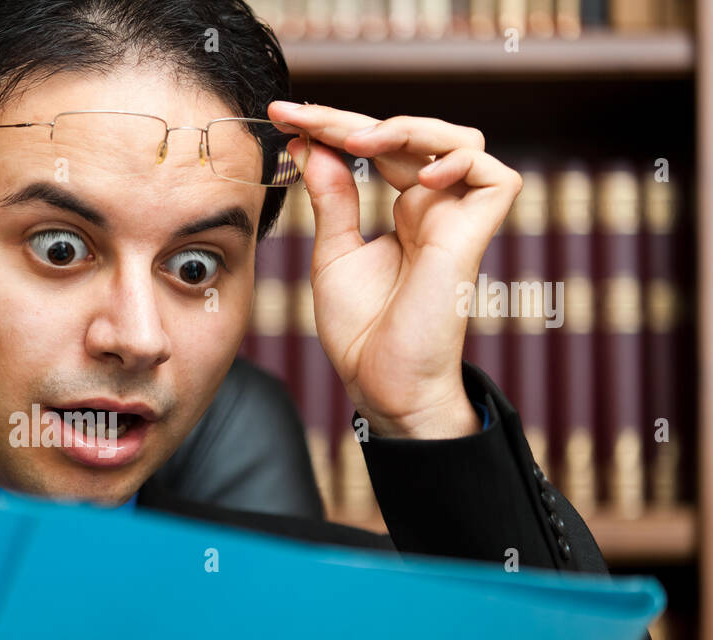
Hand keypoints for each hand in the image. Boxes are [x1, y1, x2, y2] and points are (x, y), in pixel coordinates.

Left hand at [267, 101, 522, 438]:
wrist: (383, 383)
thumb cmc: (363, 332)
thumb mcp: (333, 254)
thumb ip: (331, 199)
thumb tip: (309, 145)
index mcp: (406, 212)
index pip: (378, 149)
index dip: (335, 128)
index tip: (285, 119)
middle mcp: (436, 209)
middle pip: (409, 136)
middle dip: (350, 119)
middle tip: (298, 116)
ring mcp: (458, 220)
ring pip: (459, 140)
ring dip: (407, 128)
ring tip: (355, 139)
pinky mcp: (477, 236)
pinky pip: (493, 176)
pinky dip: (458, 162)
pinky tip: (416, 176)